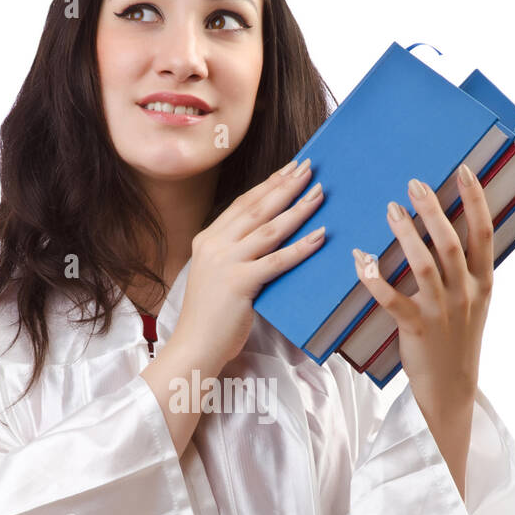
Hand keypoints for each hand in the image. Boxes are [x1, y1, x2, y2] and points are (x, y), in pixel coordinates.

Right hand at [173, 157, 325, 368]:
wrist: (194, 346)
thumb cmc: (211, 316)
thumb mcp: (217, 275)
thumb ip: (236, 255)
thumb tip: (272, 238)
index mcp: (207, 240)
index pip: (242, 204)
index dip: (269, 184)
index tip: (290, 168)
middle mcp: (214, 245)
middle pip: (257, 208)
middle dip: (285, 186)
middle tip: (310, 168)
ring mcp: (225, 263)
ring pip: (268, 229)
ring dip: (297, 209)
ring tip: (319, 193)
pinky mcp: (238, 283)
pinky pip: (276, 261)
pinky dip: (300, 248)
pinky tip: (319, 236)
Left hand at [352, 165, 493, 418]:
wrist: (452, 386)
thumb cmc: (458, 336)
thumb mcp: (475, 300)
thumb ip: (467, 267)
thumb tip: (450, 226)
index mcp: (483, 281)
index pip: (484, 232)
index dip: (476, 199)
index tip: (464, 171)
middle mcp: (465, 292)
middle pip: (450, 242)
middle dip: (432, 209)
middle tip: (413, 183)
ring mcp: (441, 311)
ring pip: (424, 264)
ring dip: (406, 234)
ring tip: (391, 210)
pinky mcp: (416, 328)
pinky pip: (392, 299)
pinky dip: (374, 278)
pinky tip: (361, 259)